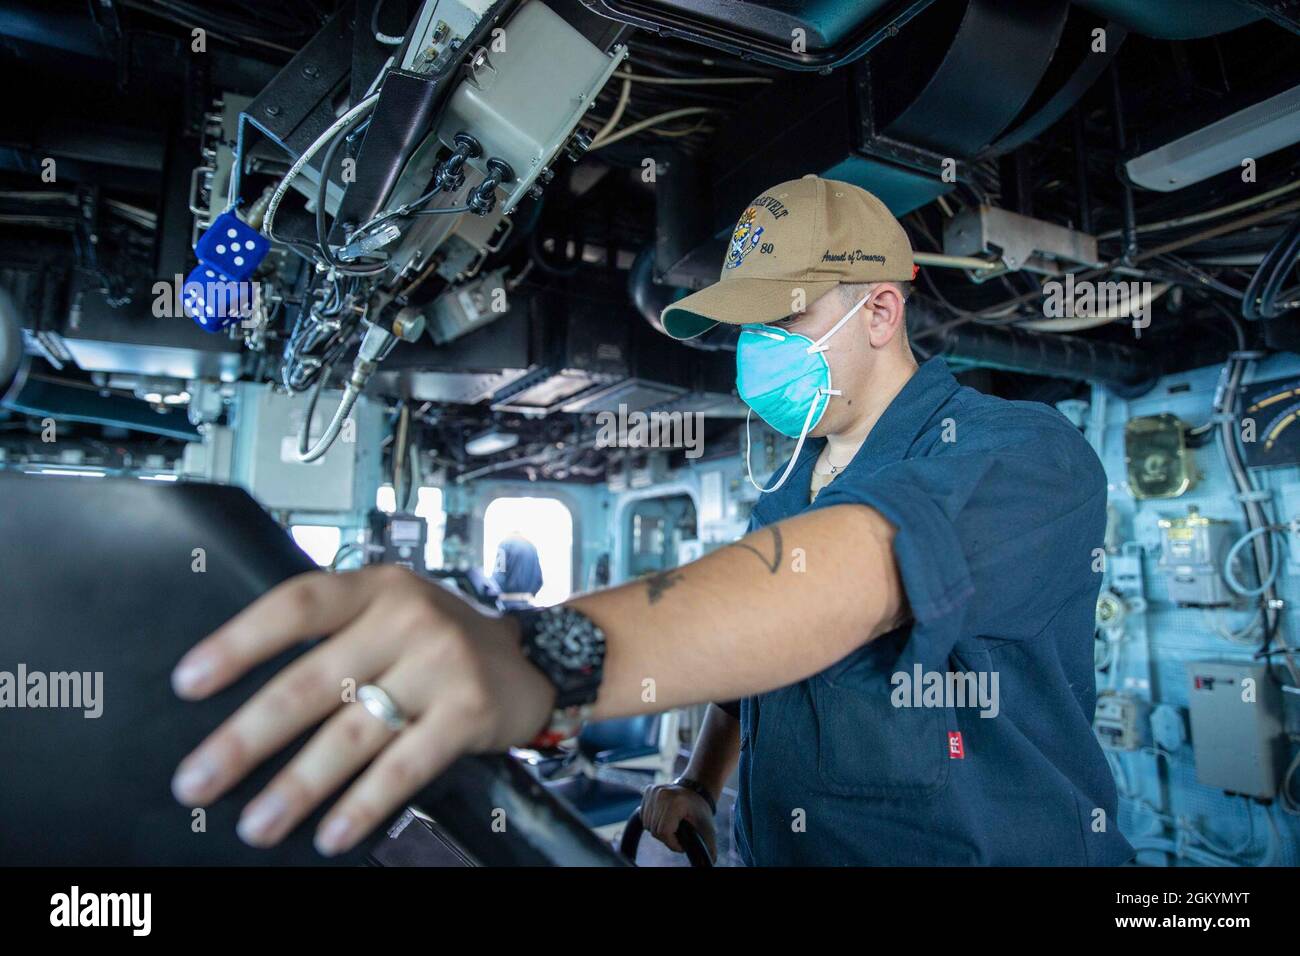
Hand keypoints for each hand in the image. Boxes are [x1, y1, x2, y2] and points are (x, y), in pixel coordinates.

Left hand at [169, 565, 555, 855]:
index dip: (239, 642)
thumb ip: (332, 636)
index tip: (189, 682)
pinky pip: (404, 767)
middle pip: (311, 682)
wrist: (531, 659)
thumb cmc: (440, 638)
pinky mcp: (468, 713)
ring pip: (352, 734)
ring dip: (298, 786)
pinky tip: (332, 830)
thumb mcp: (389, 611)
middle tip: (199, 779)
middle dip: (246, 739)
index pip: (297, 606)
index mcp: (375, 588)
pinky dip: (363, 804)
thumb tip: (243, 699)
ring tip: (259, 823)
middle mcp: (407, 620)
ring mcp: (441, 665)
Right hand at [639, 782, 716, 860]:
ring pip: (647, 824)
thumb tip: (711, 862)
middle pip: (654, 829)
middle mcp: (662, 794)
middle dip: (667, 837)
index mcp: (676, 802)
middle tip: (679, 834)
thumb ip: (708, 848)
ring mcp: (654, 791)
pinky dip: (653, 821)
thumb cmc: (702, 812)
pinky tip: (665, 817)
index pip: (663, 831)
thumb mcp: (708, 829)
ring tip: (673, 825)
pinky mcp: (648, 791)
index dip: (672, 842)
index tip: (682, 842)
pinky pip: (644, 816)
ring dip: (659, 829)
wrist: (697, 790)